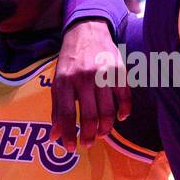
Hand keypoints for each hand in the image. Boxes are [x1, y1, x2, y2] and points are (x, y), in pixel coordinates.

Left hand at [51, 18, 130, 149]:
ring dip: (106, 128)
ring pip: (108, 111)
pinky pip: (125, 98)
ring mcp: (104, 75)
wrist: (87, 31)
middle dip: (90, 136)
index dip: (68, 135)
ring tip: (102, 134)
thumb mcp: (58, 82)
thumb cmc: (70, 62)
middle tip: (89, 143)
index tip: (71, 148)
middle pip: (90, 116)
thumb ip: (56, 109)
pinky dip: (124, 112)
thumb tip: (54, 137)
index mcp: (65, 81)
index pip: (66, 115)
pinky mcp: (119, 71)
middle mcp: (84, 78)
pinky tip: (119, 118)